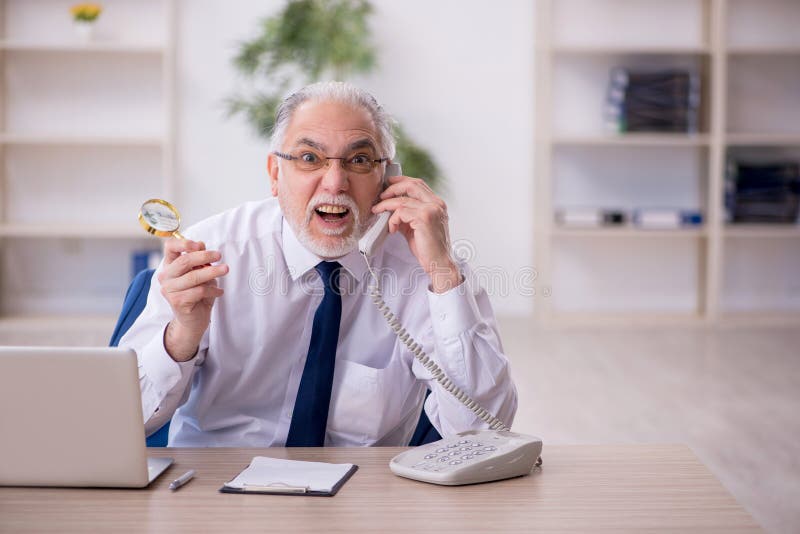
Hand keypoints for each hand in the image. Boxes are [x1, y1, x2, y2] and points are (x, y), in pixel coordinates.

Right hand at [158, 238, 228, 361]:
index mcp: (169, 266)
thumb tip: (201, 244)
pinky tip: (219, 292)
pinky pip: (199, 291)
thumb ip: (199, 260)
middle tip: (219, 255)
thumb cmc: (196, 294)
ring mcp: (169, 290)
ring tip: (225, 270)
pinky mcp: (177, 302)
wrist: (192, 320)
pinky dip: (213, 290)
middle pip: (184, 261)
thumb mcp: (199, 274)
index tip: (200, 245)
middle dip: (204, 256)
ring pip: (193, 276)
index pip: (170, 248)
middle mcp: (166, 277)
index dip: (183, 243)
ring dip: (212, 272)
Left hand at [371, 175, 460, 292]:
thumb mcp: (416, 227)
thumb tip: (390, 208)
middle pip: (411, 185)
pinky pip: (400, 212)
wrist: (438, 263)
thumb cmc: (429, 248)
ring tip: (378, 211)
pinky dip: (392, 220)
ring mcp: (431, 210)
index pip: (418, 184)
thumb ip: (407, 215)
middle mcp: (436, 204)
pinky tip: (392, 229)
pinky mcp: (423, 218)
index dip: (402, 181)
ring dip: (386, 205)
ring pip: (402, 200)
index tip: (389, 183)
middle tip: (381, 196)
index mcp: (437, 204)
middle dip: (392, 188)